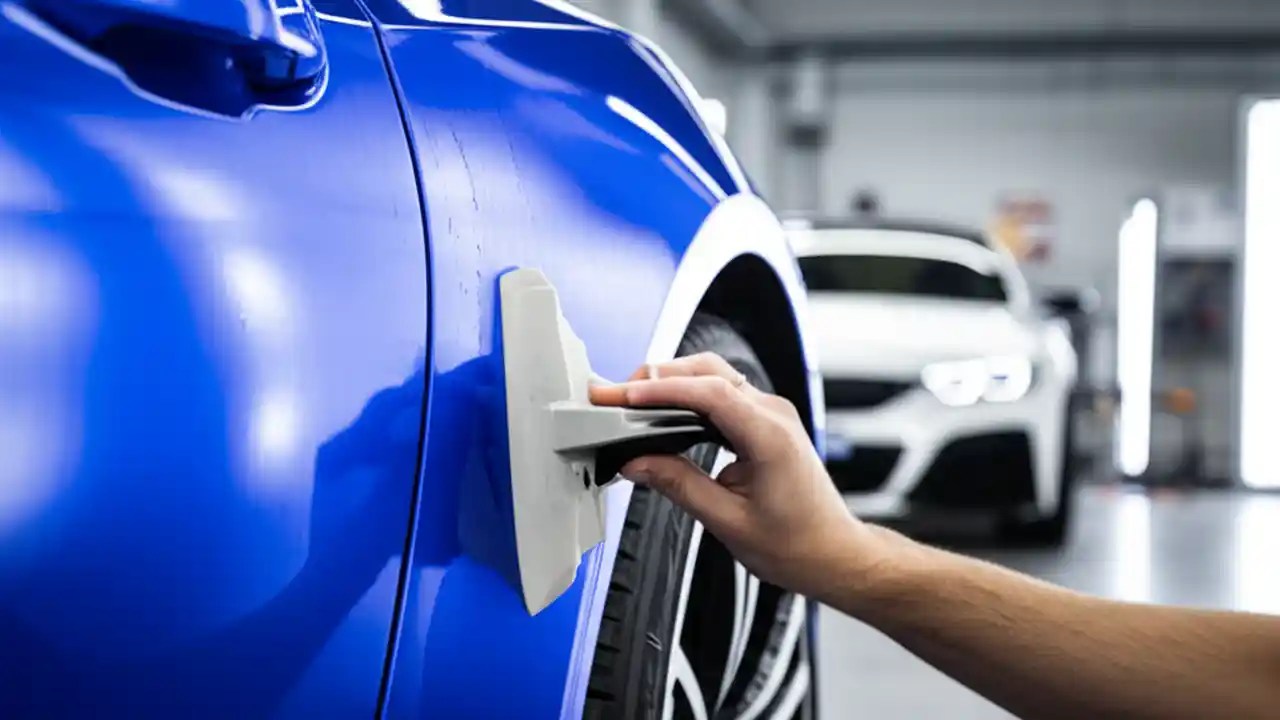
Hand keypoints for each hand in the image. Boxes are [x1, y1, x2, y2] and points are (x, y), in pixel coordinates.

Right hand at [589, 353, 895, 601]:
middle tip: (615, 395)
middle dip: (657, 378)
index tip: (624, 396)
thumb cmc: (796, 544)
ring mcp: (772, 415)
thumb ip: (678, 485)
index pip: (708, 392)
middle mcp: (774, 415)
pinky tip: (664, 413)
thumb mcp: (727, 521)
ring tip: (631, 402)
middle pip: (708, 372)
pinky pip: (723, 394)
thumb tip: (638, 462)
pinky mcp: (766, 423)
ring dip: (671, 383)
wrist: (833, 553)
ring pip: (714, 377)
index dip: (661, 390)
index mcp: (770, 435)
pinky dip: (688, 396)